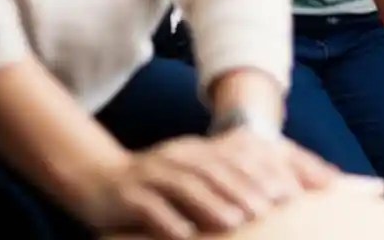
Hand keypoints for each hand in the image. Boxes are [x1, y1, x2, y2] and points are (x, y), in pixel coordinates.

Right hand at [78, 130, 338, 239]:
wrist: (95, 179)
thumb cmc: (154, 186)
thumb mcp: (189, 176)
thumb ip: (223, 182)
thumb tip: (268, 203)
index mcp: (195, 152)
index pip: (235, 159)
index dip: (262, 173)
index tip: (289, 192)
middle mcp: (176, 158)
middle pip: (215, 170)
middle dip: (244, 189)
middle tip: (269, 208)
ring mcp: (151, 175)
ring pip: (185, 186)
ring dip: (212, 203)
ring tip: (235, 221)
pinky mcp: (127, 196)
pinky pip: (149, 208)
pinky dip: (168, 221)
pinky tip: (185, 235)